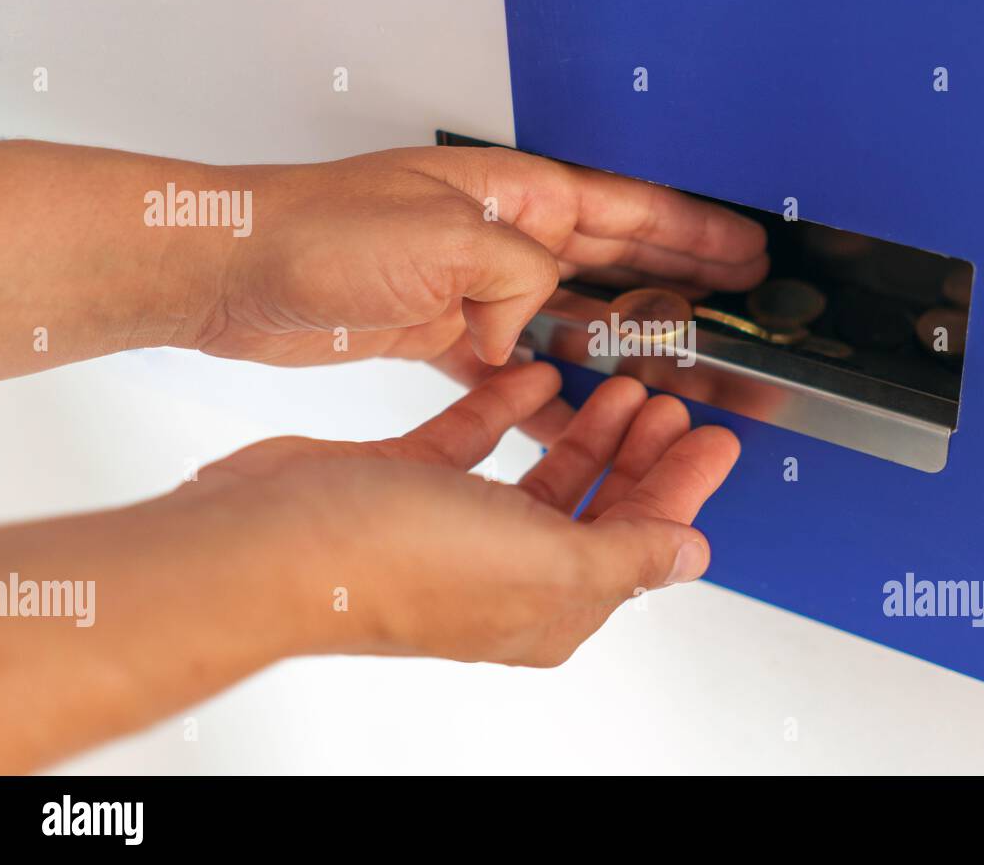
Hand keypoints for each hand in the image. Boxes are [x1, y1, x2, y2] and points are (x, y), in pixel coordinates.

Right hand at [183, 362, 738, 665]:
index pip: (639, 542)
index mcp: (547, 604)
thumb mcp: (545, 557)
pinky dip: (508, 409)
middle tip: (670, 401)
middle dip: (640, 453)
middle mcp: (502, 573)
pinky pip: (474, 442)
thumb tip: (690, 556)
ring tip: (621, 385)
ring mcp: (452, 529)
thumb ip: (627, 554)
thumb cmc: (393, 562)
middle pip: (597, 507)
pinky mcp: (406, 483)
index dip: (682, 489)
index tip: (714, 439)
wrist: (268, 542)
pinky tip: (532, 378)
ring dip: (585, 429)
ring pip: (542, 475)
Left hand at [187, 146, 768, 371]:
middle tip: (733, 307)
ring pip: (571, 316)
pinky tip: (578, 413)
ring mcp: (475, 287)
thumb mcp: (441, 238)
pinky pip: (518, 365)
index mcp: (514, 196)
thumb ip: (515, 276)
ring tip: (675, 370)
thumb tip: (533, 327)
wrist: (235, 272)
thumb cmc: (318, 233)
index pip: (628, 211)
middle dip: (679, 284)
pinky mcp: (444, 332)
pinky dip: (549, 390)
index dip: (693, 234)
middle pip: (614, 260)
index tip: (745, 254)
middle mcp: (502, 238)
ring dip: (623, 343)